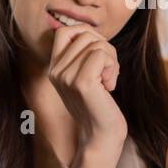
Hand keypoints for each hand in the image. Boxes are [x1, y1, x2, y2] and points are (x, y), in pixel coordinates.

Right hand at [48, 23, 126, 155]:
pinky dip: (113, 67)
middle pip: (85, 34)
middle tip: (108, 71)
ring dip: (112, 60)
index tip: (99, 53)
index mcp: (54, 69)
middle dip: (105, 48)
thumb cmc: (99, 105)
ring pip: (96, 44)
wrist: (102, 136)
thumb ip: (83, 55)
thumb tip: (90, 31)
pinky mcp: (81, 83)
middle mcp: (56, 71)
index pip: (64, 31)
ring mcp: (66, 77)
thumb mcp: (85, 77)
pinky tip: (109, 86)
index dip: (87, 33)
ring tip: (108, 81)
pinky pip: (102, 55)